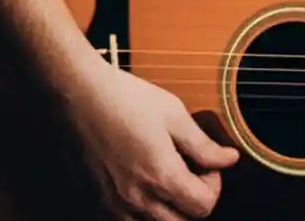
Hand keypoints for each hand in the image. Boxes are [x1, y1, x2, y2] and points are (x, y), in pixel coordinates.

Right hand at [66, 62, 240, 219]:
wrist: (75, 94)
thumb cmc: (124, 99)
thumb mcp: (173, 115)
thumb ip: (203, 145)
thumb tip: (229, 159)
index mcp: (161, 176)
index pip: (203, 206)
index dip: (214, 186)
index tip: (207, 165)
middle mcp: (136, 198)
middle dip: (193, 202)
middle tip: (190, 174)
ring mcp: (113, 203)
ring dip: (168, 210)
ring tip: (166, 179)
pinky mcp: (95, 200)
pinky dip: (140, 212)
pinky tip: (141, 183)